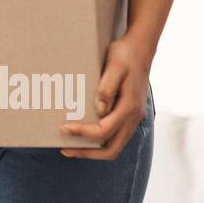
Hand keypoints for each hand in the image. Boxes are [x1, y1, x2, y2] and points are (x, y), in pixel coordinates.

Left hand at [58, 37, 151, 158]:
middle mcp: (133, 117)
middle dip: (88, 153)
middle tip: (65, 149)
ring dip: (94, 150)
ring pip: (115, 145)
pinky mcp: (129, 115)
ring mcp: (133, 118)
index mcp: (129, 107)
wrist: (140, 49)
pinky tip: (85, 133)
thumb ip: (107, 88)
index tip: (63, 128)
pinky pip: (115, 136)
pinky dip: (100, 140)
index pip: (103, 130)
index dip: (82, 133)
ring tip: (72, 145)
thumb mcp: (114, 66)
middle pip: (112, 149)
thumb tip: (99, 109)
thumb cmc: (125, 55)